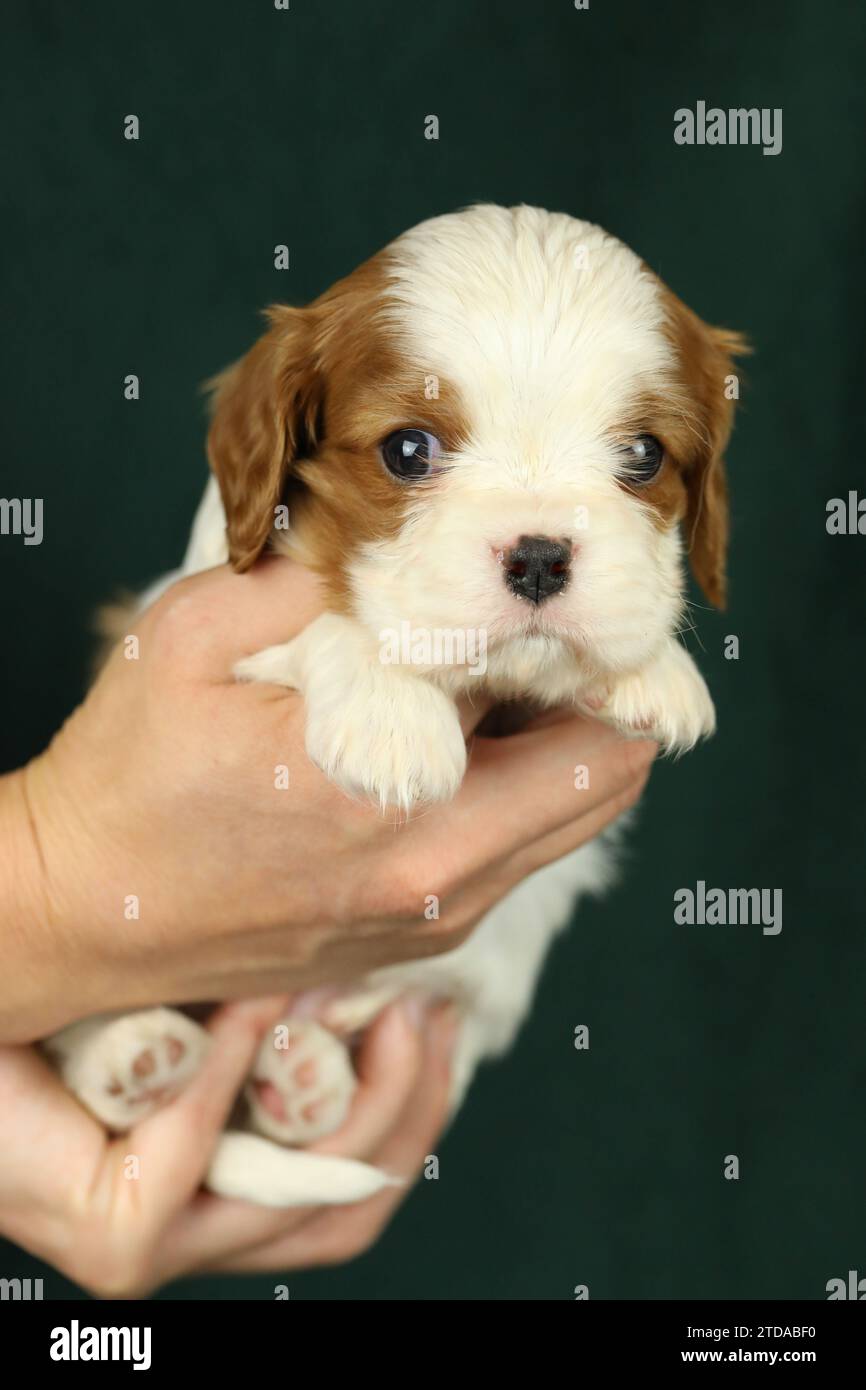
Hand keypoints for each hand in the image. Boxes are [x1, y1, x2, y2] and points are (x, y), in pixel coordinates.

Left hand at [0, 995, 457, 1295]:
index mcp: (228, 1181)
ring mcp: (161, 1244)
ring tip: (366, 999)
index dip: (418, 1103)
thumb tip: (387, 966)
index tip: (436, 1010)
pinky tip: (248, 996)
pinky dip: (235, 1067)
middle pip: (352, 1202)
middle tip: (422, 1007)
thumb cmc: (70, 1003)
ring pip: (306, 1200)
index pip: (357, 1182)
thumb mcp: (209, 1003)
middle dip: (410, 1104)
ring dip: (346, 1090)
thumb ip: (281, 1007)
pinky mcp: (120, 1240)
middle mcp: (202, 1226)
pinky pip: (207, 1151)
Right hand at [3, 557, 655, 1040]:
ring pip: (569, 828)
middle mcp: (439, 875)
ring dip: (562, 751)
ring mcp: (433, 921)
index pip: (583, 726)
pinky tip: (451, 745)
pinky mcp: (413, 942)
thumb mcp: (191, 637)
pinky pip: (511, 861)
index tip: (565, 605)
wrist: (74, 912)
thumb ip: (305, 575)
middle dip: (603, 700)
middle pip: (606, 784)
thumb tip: (389, 552)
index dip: (595, 652)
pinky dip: (515, 798)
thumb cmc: (124, 777)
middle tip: (552, 637)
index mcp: (397, 791)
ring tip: (497, 683)